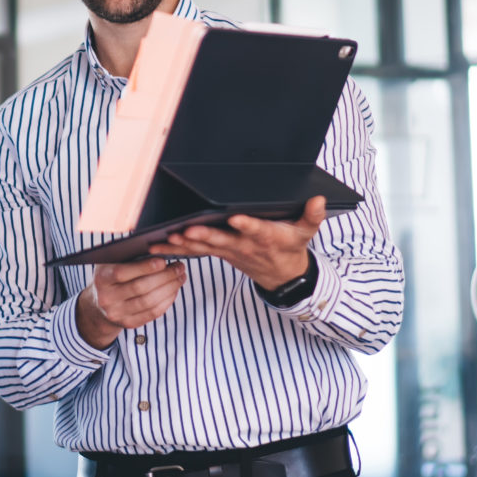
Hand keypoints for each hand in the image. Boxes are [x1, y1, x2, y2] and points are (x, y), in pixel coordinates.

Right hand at [74, 257, 186, 346]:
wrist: (98, 304)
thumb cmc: (111, 276)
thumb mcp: (111, 263)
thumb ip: (128, 256)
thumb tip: (156, 248)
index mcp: (101, 278)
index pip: (122, 273)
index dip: (144, 267)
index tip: (163, 261)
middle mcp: (106, 298)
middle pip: (140, 288)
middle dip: (164, 277)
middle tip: (179, 267)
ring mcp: (117, 313)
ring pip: (149, 302)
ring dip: (170, 289)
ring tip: (180, 277)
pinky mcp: (128, 323)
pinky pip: (153, 313)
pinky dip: (167, 301)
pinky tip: (174, 290)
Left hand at [163, 197, 327, 290]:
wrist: (283, 276)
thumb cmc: (291, 247)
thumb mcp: (306, 232)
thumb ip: (313, 216)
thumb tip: (319, 200)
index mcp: (266, 237)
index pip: (256, 229)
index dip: (247, 225)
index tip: (236, 218)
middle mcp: (245, 244)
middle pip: (223, 239)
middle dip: (205, 235)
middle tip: (187, 230)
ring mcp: (230, 251)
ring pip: (205, 247)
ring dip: (185, 244)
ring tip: (167, 238)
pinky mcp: (219, 253)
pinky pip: (195, 252)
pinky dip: (176, 251)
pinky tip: (156, 248)